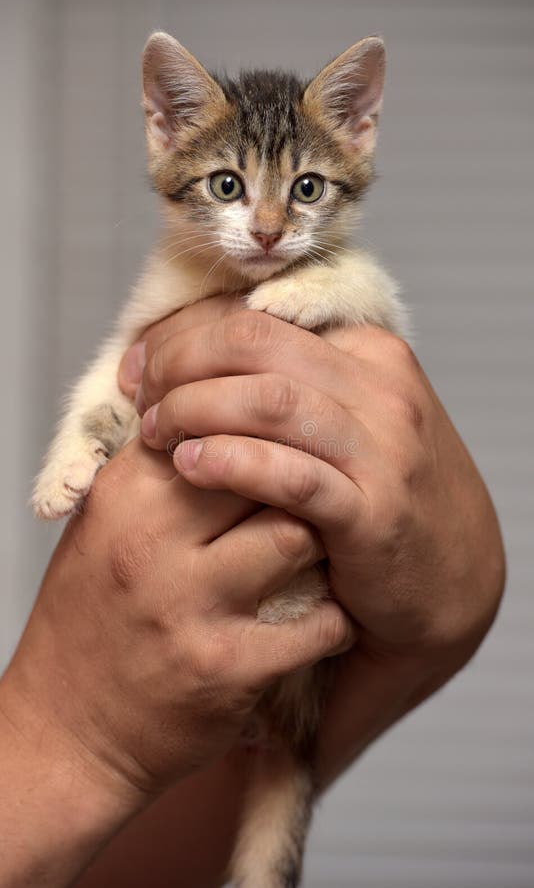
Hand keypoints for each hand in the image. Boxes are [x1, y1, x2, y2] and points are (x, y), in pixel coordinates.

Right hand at [0, 436, 352, 885]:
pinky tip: (324, 618)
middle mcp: (151, 542)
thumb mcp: (101, 527)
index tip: (284, 447)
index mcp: (122, 496)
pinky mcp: (228, 668)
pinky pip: (318, 622)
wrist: (69, 733)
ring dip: (322, 545)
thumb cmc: (91, 621)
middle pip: (263, 468)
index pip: (215, 423)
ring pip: (297, 536)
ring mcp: (189, 606)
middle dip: (297, 480)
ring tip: (322, 556)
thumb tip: (216, 411)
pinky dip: (334, 619)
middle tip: (316, 498)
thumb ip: (155, 471)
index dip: (260, 432)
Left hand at [121, 296, 504, 777]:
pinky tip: (191, 467)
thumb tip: (181, 365)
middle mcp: (382, 387)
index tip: (139, 367)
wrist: (449, 576)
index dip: (182, 335)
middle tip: (143, 399)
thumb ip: (284, 387)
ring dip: (196, 410)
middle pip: (255, 343)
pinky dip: (232, 463)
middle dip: (180, 364)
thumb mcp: (342, 422)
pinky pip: (293, 474)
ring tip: (157, 437)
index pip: (256, 316)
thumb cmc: (375, 493)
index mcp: (368, 352)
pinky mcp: (376, 511)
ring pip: (271, 400)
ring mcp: (384, 447)